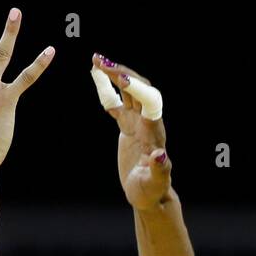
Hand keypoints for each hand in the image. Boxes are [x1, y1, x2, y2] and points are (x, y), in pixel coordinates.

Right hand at [90, 52, 171, 209]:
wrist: (149, 195)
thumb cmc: (151, 191)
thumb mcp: (155, 183)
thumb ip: (160, 170)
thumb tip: (160, 155)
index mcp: (153, 131)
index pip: (149, 100)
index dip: (135, 87)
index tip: (118, 77)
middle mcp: (147, 122)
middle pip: (138, 88)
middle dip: (121, 73)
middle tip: (100, 60)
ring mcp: (138, 123)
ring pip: (128, 92)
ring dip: (114, 75)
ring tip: (96, 60)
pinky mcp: (129, 127)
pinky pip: (118, 104)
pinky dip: (107, 91)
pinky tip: (95, 78)